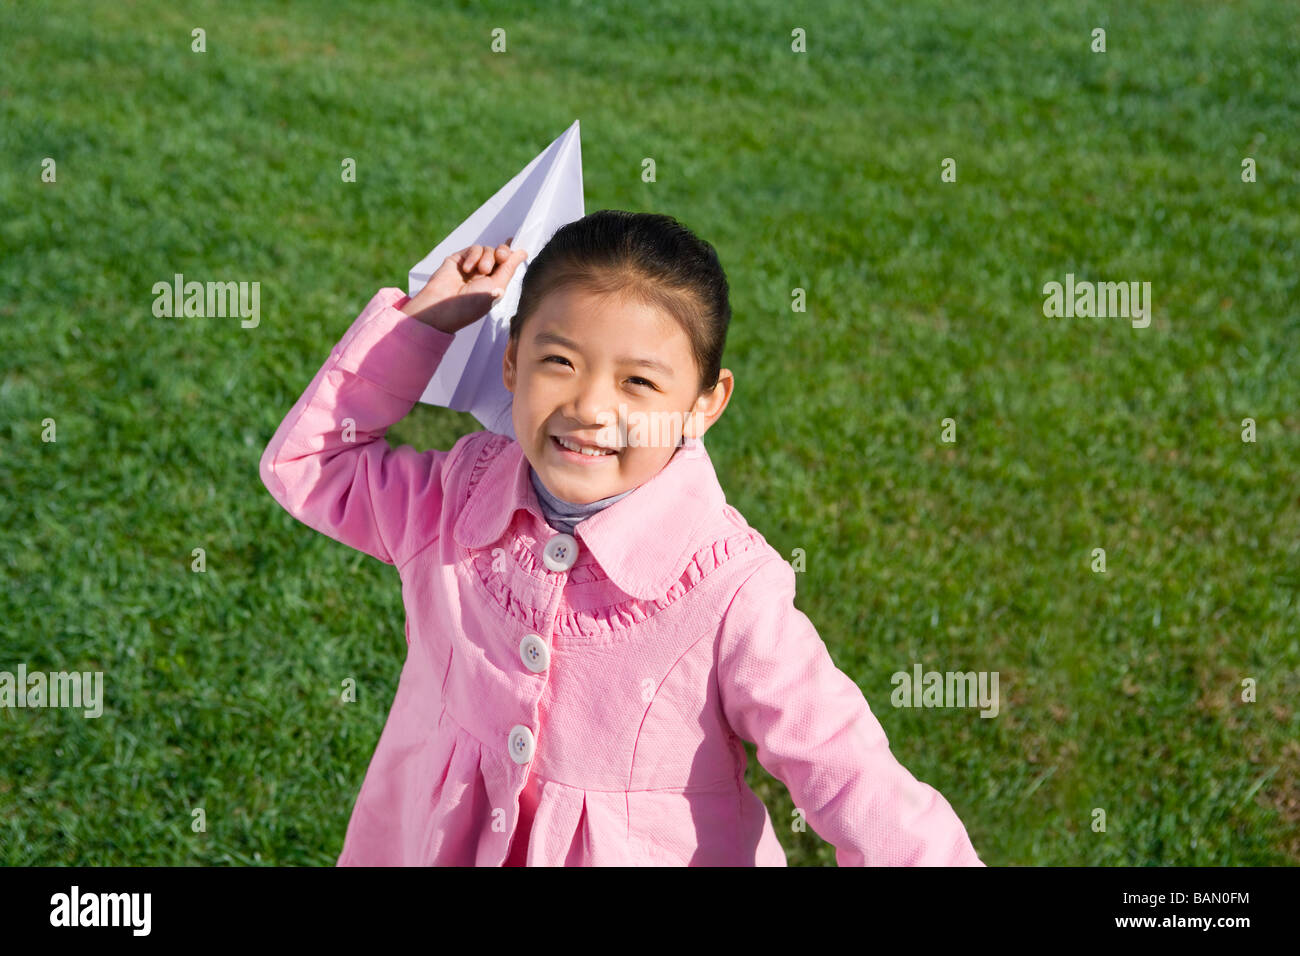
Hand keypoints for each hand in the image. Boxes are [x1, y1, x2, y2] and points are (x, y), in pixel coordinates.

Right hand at [399, 238, 528, 333]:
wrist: (441, 307)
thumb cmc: (470, 305)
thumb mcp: (496, 287)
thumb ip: (509, 268)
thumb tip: (522, 253)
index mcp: (495, 284)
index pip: (508, 265)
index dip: (514, 255)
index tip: (518, 248)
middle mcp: (484, 275)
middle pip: (500, 253)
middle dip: (503, 252)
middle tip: (501, 257)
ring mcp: (472, 266)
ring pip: (487, 249)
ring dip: (487, 258)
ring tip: (481, 271)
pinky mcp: (459, 259)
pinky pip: (474, 249)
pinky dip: (474, 256)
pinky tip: (468, 268)